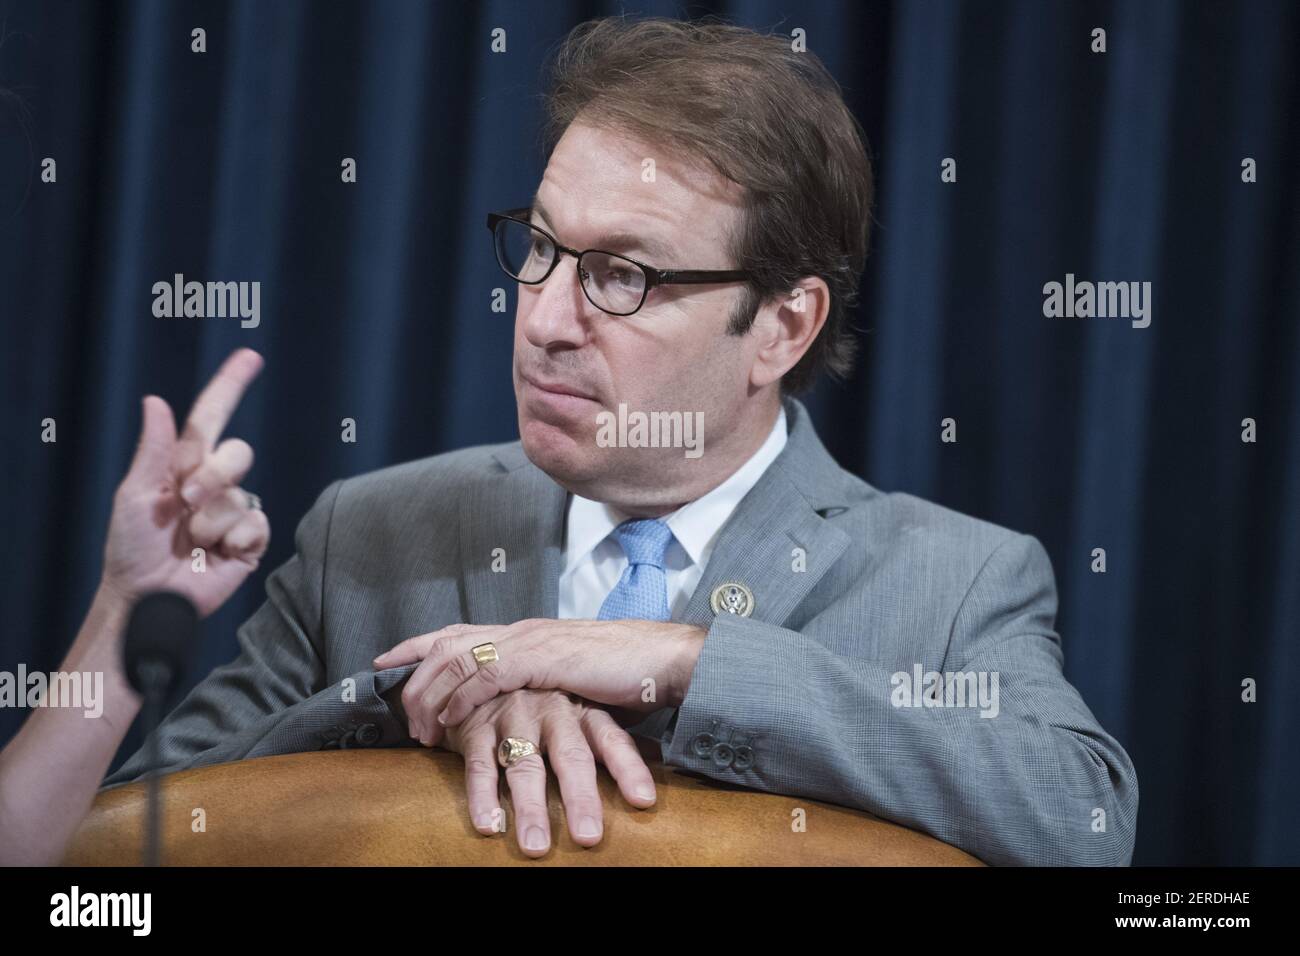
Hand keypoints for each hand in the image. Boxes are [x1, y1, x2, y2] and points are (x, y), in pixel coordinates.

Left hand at [101, 349, 268, 617]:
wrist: (147, 598)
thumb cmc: (131, 548)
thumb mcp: (134, 495)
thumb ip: (153, 451)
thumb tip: (155, 400)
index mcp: (184, 465)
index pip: (212, 417)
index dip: (231, 385)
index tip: (250, 357)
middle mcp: (214, 483)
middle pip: (237, 453)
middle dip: (213, 476)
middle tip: (185, 502)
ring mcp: (234, 511)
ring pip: (241, 495)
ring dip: (211, 521)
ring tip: (193, 543)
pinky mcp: (250, 540)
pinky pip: (256, 523)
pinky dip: (234, 539)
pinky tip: (217, 554)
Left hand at [376, 619, 705, 746]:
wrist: (666, 657)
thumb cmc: (630, 672)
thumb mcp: (574, 678)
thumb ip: (544, 685)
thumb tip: (523, 706)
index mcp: (528, 633)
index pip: (460, 631)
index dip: (419, 644)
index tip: (385, 660)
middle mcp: (522, 631)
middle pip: (448, 644)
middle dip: (413, 675)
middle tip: (397, 712)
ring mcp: (530, 641)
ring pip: (458, 659)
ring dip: (432, 696)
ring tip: (421, 730)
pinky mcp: (541, 658)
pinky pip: (485, 676)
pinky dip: (461, 700)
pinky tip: (452, 722)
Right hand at [397, 686, 656, 856]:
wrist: (483, 675)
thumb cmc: (543, 705)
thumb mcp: (580, 711)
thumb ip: (610, 739)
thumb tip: (656, 763)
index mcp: (583, 710)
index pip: (612, 740)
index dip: (629, 769)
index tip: (643, 801)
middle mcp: (553, 711)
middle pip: (571, 756)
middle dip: (581, 798)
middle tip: (589, 837)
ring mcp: (514, 717)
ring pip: (525, 765)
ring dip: (531, 807)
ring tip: (535, 846)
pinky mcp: (477, 728)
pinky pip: (480, 766)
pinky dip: (483, 797)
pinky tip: (489, 826)